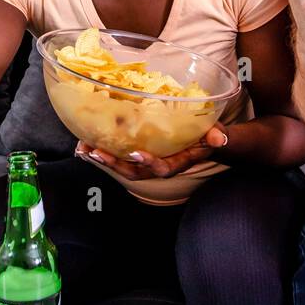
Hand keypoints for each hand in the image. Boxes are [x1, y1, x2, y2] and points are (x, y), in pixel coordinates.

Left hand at [75, 124, 227, 179]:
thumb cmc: (207, 135)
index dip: (150, 163)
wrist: (203, 141)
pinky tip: (85, 144)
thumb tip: (220, 137)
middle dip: (114, 164)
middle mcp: (159, 165)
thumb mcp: (214, 133)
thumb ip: (216, 135)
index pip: (163, 168)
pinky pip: (118, 157)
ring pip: (123, 166)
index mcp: (177, 162)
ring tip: (83, 149)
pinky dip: (102, 152)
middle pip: (135, 172)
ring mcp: (147, 162)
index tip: (137, 153)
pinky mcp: (137, 155)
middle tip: (96, 152)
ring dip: (102, 159)